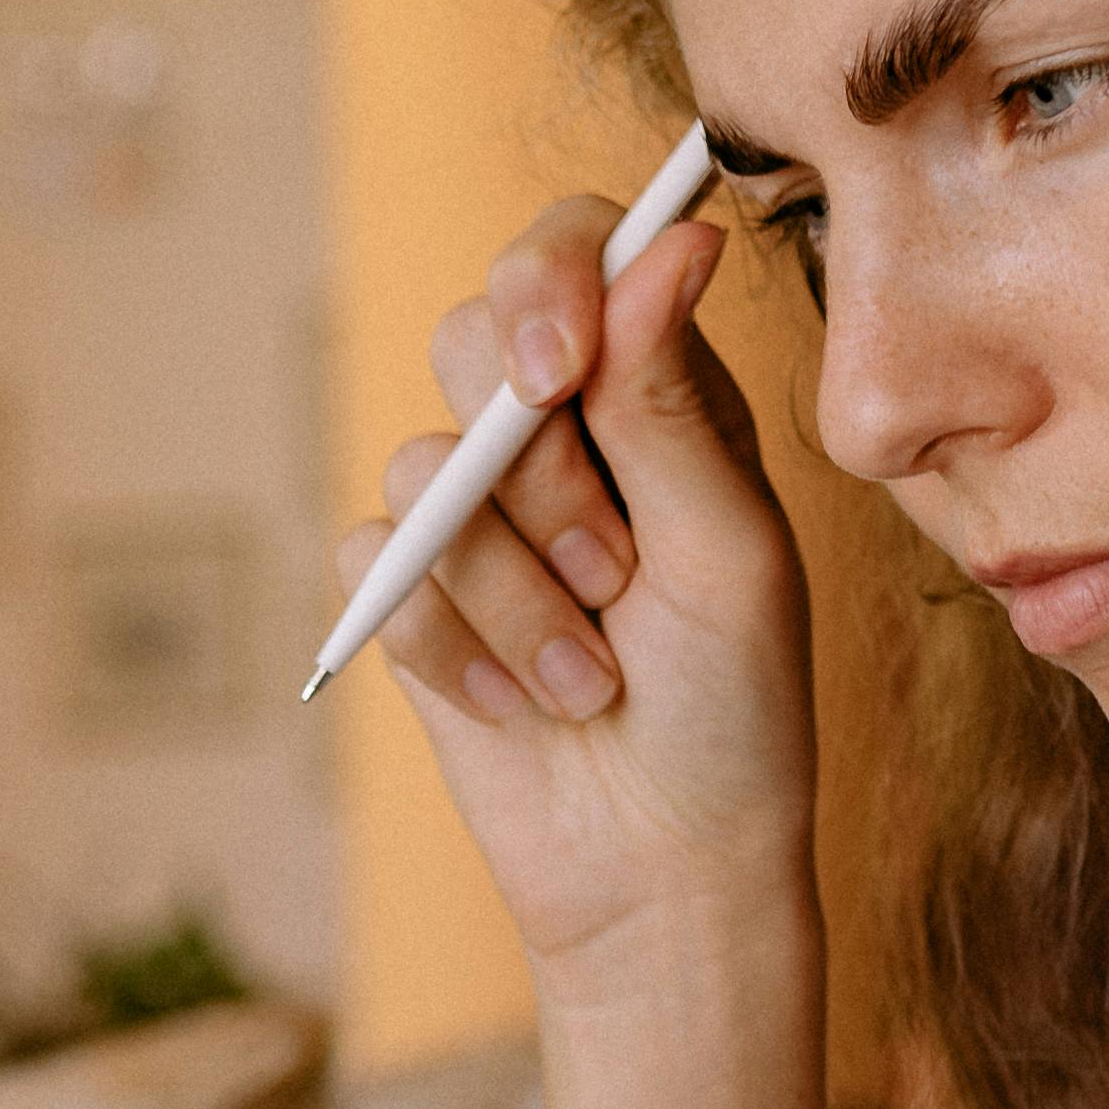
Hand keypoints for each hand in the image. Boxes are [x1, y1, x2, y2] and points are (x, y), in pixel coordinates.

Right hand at [342, 194, 822, 986]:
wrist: (661, 871)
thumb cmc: (734, 714)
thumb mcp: (728, 552)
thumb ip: (675, 400)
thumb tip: (674, 237)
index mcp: (660, 392)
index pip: (575, 252)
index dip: (547, 281)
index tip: (558, 373)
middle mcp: (562, 435)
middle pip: (472, 337)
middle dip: (535, 472)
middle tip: (610, 571)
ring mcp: (474, 513)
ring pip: (422, 468)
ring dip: (512, 592)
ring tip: (589, 676)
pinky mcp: (408, 595)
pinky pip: (373, 564)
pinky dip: (451, 646)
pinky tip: (519, 707)